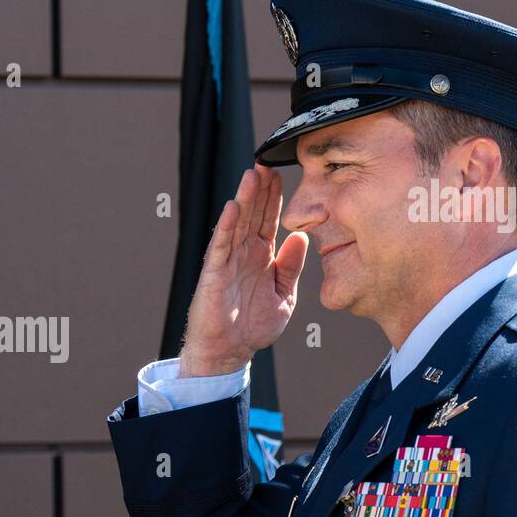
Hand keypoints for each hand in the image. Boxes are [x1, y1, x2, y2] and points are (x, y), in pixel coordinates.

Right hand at [177, 164, 308, 377]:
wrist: (229, 353)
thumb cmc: (253, 328)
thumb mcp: (284, 295)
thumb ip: (291, 267)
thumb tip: (302, 237)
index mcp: (261, 257)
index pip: (268, 220)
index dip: (273, 198)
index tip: (280, 173)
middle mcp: (243, 254)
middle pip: (252, 215)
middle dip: (259, 190)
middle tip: (266, 162)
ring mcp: (227, 262)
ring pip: (237, 224)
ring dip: (244, 199)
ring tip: (251, 175)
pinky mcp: (214, 274)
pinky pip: (220, 247)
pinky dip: (226, 226)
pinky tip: (233, 207)